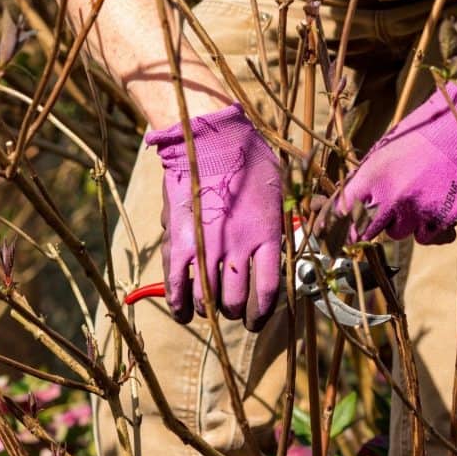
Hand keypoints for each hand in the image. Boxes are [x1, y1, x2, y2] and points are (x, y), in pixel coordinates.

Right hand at [146, 104, 281, 330]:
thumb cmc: (247, 156)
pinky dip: (180, 305)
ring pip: (209, 298)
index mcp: (268, 237)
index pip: (269, 292)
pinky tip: (183, 313)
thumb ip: (276, 221)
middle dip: (234, 311)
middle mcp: (239, 248)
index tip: (256, 318)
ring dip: (209, 309)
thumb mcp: (277, 189)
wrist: (209, 137)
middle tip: (231, 310)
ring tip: (208, 310)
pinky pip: (179, 286)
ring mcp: (208, 248)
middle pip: (237, 300)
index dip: (262, 313)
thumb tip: (274, 244)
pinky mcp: (180, 244)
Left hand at [334, 82, 456, 243]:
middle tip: (382, 211)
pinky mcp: (445, 219)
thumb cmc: (421, 135)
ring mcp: (419, 210)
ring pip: (399, 234)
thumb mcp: (384, 151)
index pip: (342, 213)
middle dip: (370, 225)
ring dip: (403, 223)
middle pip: (367, 231)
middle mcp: (393, 197)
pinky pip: (428, 238)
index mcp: (373, 175)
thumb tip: (339, 205)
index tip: (332, 233)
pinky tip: (436, 207)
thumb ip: (363, 180)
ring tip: (418, 194)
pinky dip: (431, 228)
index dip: (334, 226)